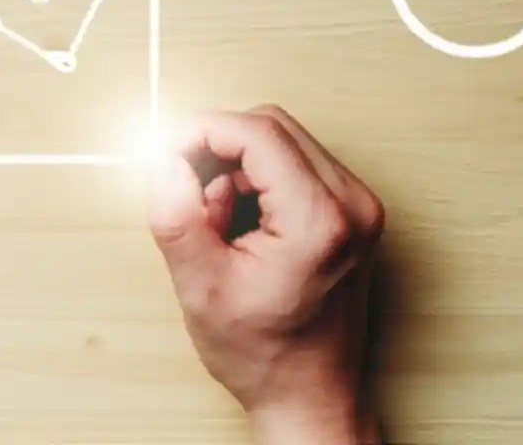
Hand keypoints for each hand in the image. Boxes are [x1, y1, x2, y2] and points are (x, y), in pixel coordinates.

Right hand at [148, 106, 384, 444]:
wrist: (310, 395)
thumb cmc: (266, 356)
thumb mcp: (201, 287)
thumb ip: (176, 216)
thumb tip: (163, 160)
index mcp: (320, 221)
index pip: (257, 133)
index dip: (201, 131)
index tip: (165, 149)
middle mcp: (352, 206)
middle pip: (272, 126)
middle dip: (217, 148)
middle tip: (183, 186)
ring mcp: (358, 207)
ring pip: (282, 141)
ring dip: (235, 165)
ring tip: (215, 222)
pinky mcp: (352, 212)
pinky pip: (296, 164)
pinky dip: (256, 179)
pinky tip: (239, 223)